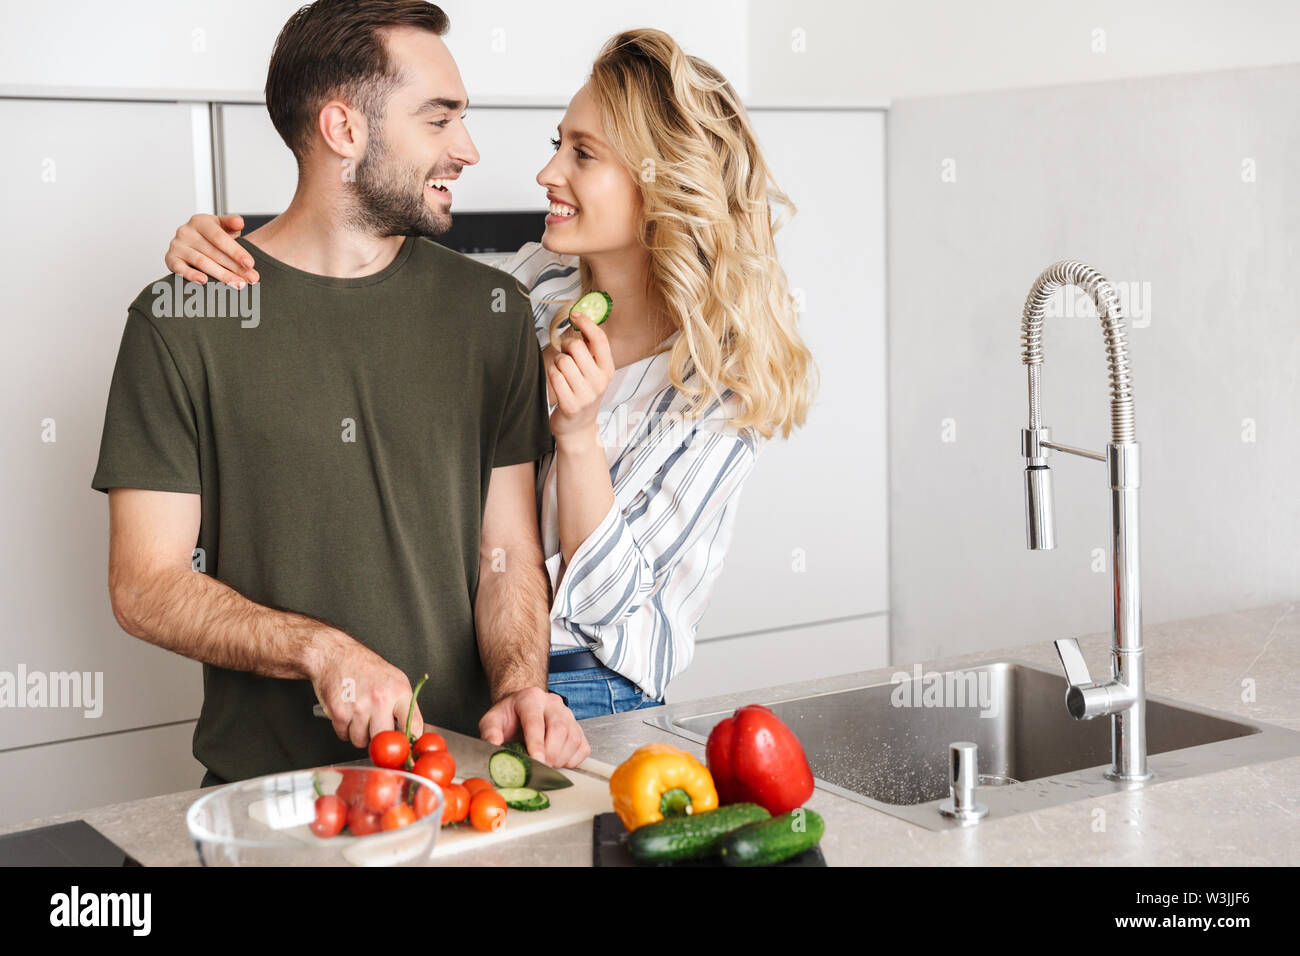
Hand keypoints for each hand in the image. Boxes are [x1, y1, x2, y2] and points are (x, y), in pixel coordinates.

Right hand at [165, 213, 258, 286]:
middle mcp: (186, 232)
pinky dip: (191, 275)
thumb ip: (231, 223)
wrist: (192, 242)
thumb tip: (238, 222)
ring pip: (201, 262)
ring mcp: (177, 245)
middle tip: (250, 278)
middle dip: (234, 268)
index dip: (236, 252)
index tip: (250, 263)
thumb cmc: (211, 236)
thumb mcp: (222, 226)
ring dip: (221, 275)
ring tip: (237, 284)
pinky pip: (179, 269)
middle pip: (213, 252)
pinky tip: (203, 281)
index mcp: (200, 221)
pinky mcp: (170, 259)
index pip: (220, 238)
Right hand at [307, 630, 422, 748]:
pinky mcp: (340, 713)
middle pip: (384, 740)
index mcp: (399, 691)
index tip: (408, 750)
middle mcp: (381, 699)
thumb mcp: (394, 679)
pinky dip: (344, 730)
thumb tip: (411, 733)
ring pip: (361, 741)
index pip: (413, 724)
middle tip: (376, 728)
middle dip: (379, 740)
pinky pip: (344, 736)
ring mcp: (359, 707)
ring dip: (359, 734)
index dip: (410, 743)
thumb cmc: (364, 667)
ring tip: (359, 715)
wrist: (335, 655)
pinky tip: (347, 714)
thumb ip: (404, 706)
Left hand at [479, 686, 590, 767]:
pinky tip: (558, 761)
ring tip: (546, 765)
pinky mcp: (578, 727)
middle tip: (540, 768)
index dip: (537, 743)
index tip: (537, 761)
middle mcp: (553, 703)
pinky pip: (582, 747)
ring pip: (573, 738)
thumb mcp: (492, 720)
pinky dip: (572, 760)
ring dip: (560, 759)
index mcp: (531, 698)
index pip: (536, 721)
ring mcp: (568, 714)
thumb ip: (490, 732)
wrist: (522, 710)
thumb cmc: (509, 717)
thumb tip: (494, 746)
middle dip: (551, 754)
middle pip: (560, 729)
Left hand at [548, 312, 614, 439]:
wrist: (579, 428)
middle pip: (576, 346)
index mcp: (608, 370)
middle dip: (565, 346)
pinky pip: (554, 376)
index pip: (599, 339)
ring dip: (557, 363)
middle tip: (565, 353)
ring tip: (562, 373)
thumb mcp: (594, 373)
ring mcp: (586, 394)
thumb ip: (591, 351)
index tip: (575, 315)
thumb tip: (582, 321)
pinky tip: (557, 383)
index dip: (586, 322)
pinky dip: (552, 375)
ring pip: (563, 360)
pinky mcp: (570, 404)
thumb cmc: (583, 393)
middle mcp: (599, 381)